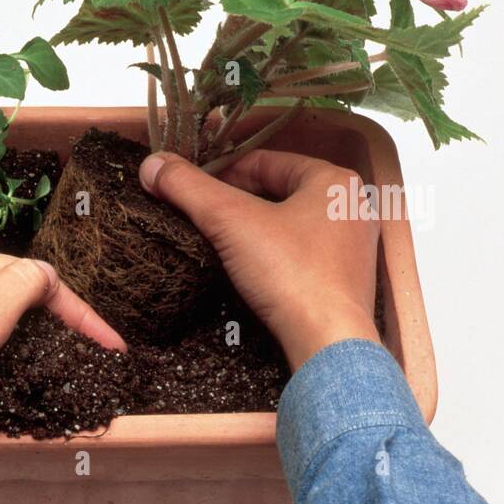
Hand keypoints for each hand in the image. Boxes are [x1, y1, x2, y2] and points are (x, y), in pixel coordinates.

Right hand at [139, 149, 380, 371]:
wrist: (326, 342)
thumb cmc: (289, 273)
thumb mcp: (229, 221)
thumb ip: (188, 188)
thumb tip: (151, 165)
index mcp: (333, 181)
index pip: (267, 161)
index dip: (223, 170)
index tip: (192, 187)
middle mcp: (349, 208)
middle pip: (279, 192)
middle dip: (238, 200)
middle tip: (200, 214)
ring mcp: (352, 247)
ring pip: (290, 223)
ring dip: (254, 227)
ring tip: (219, 240)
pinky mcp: (346, 281)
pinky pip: (302, 254)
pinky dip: (274, 255)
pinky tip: (249, 269)